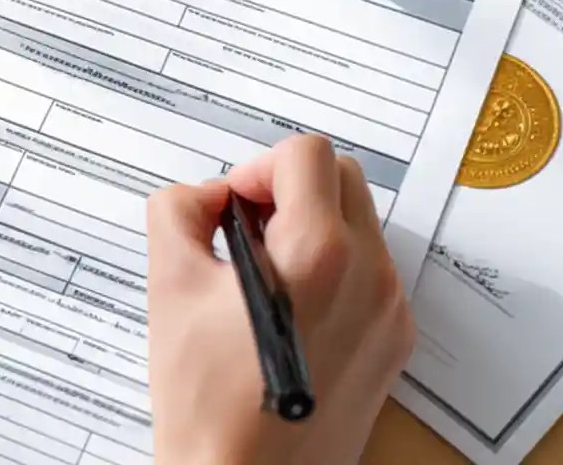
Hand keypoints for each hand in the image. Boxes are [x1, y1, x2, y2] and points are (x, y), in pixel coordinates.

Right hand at [146, 135, 414, 464]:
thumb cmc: (209, 407)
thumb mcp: (169, 289)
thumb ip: (178, 213)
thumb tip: (205, 196)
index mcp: (320, 256)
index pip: (306, 155)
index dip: (257, 168)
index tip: (232, 205)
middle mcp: (370, 279)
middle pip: (342, 179)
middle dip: (287, 190)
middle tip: (243, 232)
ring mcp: (389, 314)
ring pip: (358, 225)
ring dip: (308, 227)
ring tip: (257, 278)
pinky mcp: (392, 344)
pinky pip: (368, 274)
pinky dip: (328, 270)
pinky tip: (283, 311)